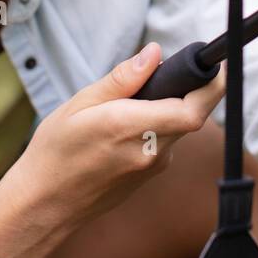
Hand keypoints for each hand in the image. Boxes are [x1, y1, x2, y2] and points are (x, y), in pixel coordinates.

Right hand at [8, 42, 227, 229]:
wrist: (45, 203)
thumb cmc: (55, 152)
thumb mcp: (80, 104)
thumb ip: (122, 79)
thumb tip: (154, 53)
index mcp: (130, 128)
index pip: (192, 110)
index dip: (212, 86)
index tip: (213, 65)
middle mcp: (150, 152)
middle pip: (192, 115)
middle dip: (187, 89)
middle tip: (159, 73)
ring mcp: (153, 167)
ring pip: (178, 126)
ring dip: (167, 107)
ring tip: (126, 103)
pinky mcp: (150, 175)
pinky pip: (165, 141)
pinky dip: (156, 124)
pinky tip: (123, 126)